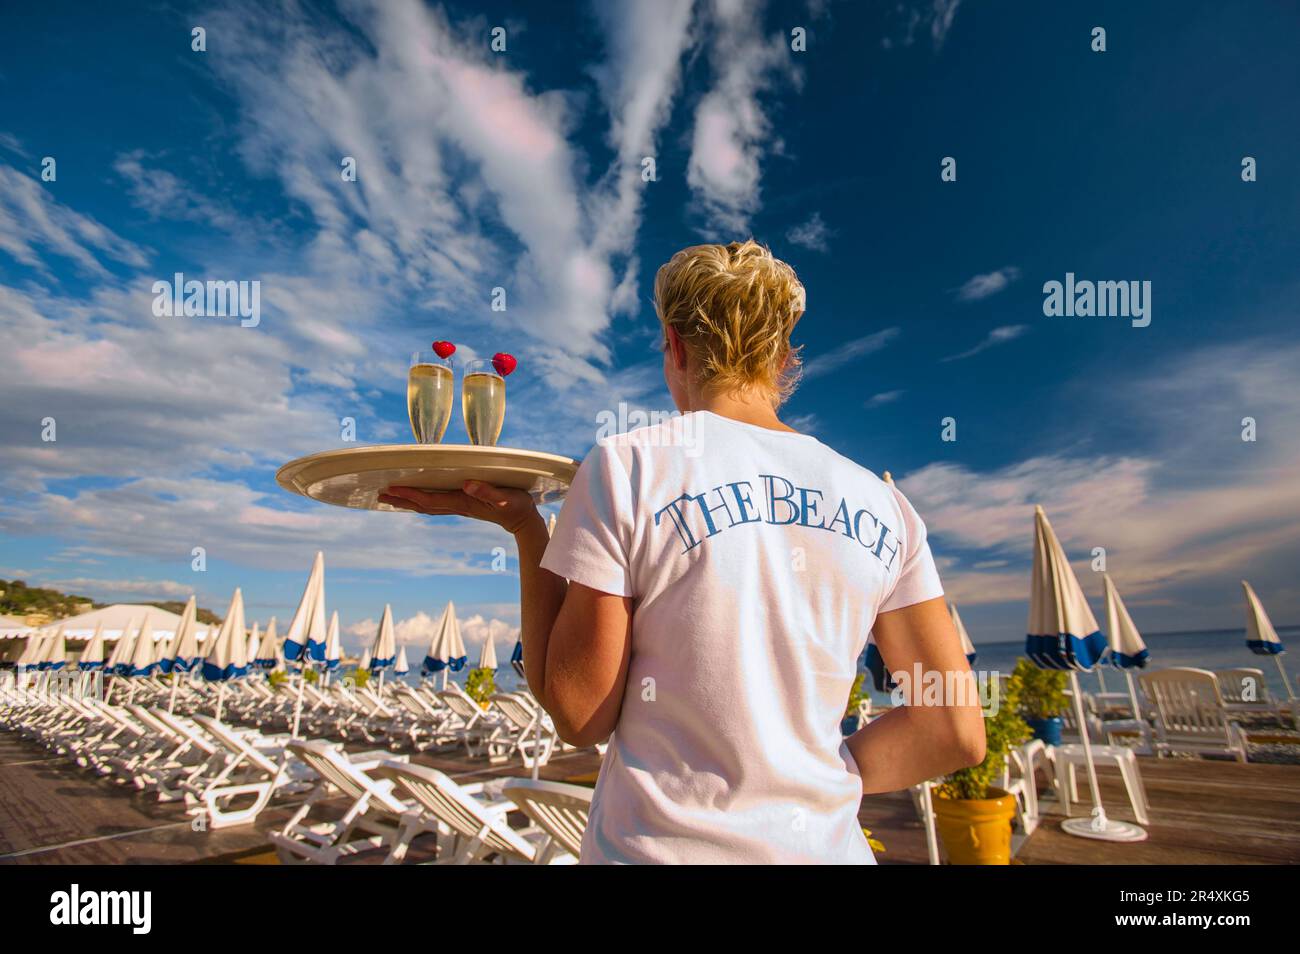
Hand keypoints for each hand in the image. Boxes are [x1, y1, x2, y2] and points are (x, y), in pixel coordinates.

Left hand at [379, 481, 540, 534]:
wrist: (523, 521)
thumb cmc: (516, 505)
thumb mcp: (506, 498)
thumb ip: (488, 492)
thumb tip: (468, 485)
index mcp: (463, 502)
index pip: (431, 499)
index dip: (410, 494)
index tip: (392, 489)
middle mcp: (457, 506)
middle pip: (423, 505)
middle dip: (401, 500)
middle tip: (379, 495)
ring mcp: (459, 507)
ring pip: (427, 506)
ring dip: (407, 502)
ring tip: (388, 497)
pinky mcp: (462, 505)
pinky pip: (435, 504)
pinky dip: (420, 501)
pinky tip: (414, 499)